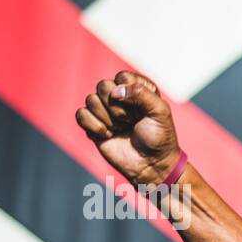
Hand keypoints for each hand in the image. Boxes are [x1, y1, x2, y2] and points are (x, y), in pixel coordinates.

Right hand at [75, 70, 180, 185]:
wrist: (150, 165)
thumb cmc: (159, 138)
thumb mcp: (160, 112)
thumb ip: (142, 93)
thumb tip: (115, 91)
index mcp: (136, 87)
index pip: (122, 77)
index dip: (130, 95)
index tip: (142, 112)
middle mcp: (119, 95)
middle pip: (103, 86)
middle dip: (118, 108)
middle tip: (131, 122)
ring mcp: (104, 109)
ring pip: (91, 100)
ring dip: (108, 119)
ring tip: (121, 129)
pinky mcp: (93, 123)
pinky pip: (81, 114)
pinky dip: (94, 126)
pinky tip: (108, 135)